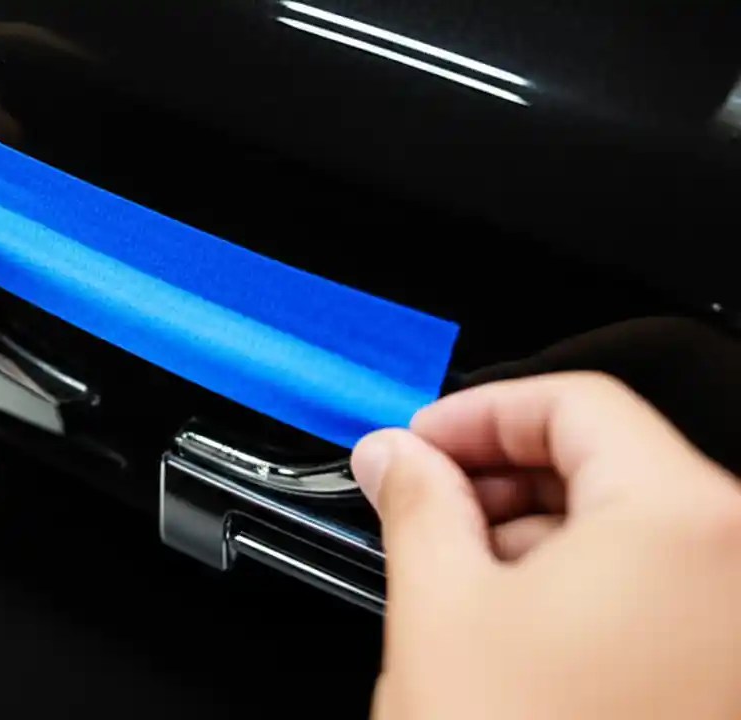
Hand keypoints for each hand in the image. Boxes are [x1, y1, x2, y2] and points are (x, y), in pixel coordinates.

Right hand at [350, 372, 740, 719]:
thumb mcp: (441, 608)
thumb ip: (417, 503)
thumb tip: (395, 457)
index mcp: (681, 522)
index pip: (579, 405)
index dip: (481, 412)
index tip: (425, 441)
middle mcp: (738, 567)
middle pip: (612, 462)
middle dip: (504, 475)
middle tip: (428, 500)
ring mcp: (737, 627)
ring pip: (635, 529)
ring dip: (538, 533)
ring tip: (460, 573)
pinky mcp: (723, 673)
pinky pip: (658, 589)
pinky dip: (583, 584)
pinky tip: (514, 622)